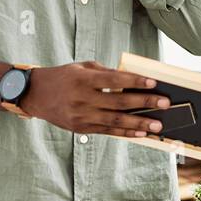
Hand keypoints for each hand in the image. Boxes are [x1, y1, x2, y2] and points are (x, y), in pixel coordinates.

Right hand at [20, 60, 171, 136]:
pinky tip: (140, 133)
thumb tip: (132, 79)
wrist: (35, 95)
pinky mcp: (81, 128)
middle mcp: (83, 99)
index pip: (114, 80)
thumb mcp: (82, 68)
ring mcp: (82, 116)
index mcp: (83, 79)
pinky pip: (108, 131)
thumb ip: (106, 73)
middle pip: (119, 102)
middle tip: (165, 104)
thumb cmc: (63, 77)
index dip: (135, 82)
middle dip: (144, 103)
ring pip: (116, 121)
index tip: (153, 83)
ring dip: (139, 123)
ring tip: (158, 125)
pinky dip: (126, 133)